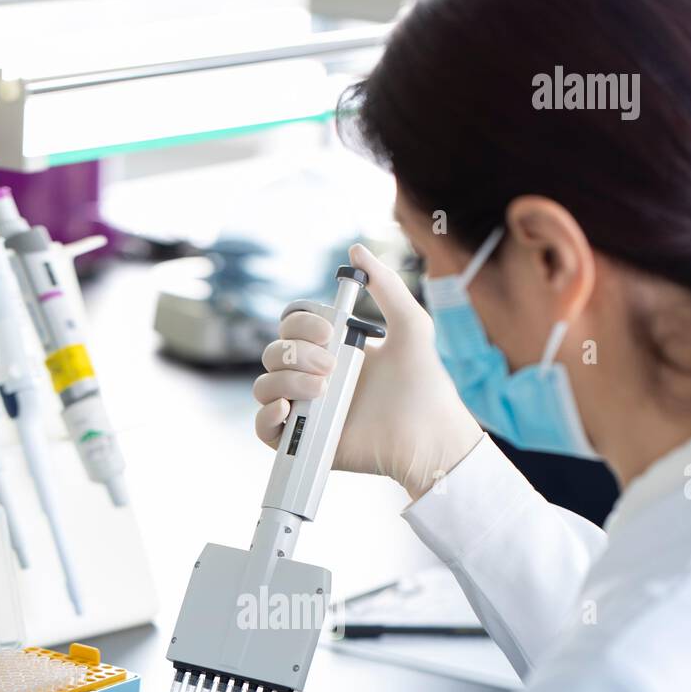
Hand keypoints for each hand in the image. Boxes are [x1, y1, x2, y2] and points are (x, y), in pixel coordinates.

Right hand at [253, 243, 483, 502]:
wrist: (427, 434)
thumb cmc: (424, 383)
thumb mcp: (411, 325)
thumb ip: (387, 285)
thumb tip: (356, 249)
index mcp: (333, 350)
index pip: (292, 327)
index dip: (301, 323)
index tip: (329, 330)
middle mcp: (313, 378)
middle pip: (272, 352)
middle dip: (296, 353)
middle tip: (331, 366)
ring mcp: (306, 410)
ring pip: (264, 385)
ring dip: (285, 380)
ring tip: (322, 390)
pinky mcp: (303, 442)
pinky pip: (263, 428)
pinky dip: (266, 415)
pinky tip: (288, 408)